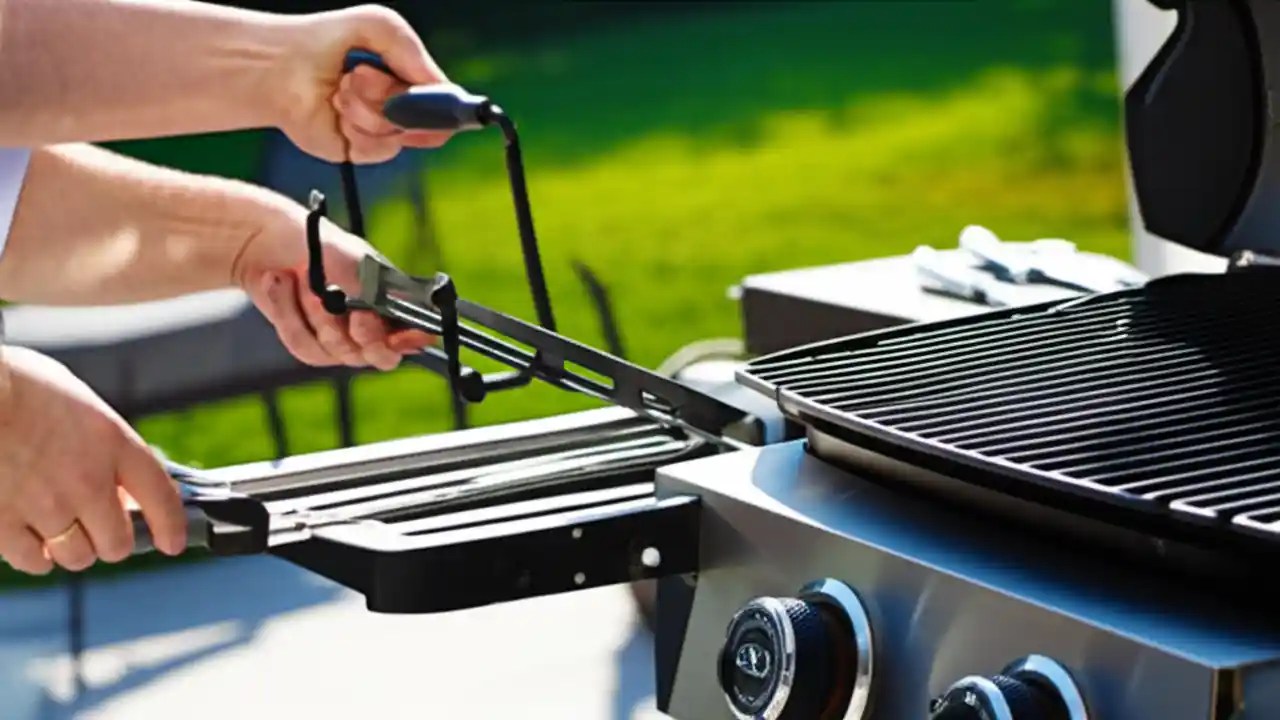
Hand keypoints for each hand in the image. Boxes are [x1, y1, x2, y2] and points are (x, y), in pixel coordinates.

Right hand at [0, 348, 187, 573]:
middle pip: (118, 542)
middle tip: (101, 530)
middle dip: (112, 540)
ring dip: (74, 549)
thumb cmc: (17, 384)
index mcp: (112, 442)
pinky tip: (32, 540)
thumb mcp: (78, 402)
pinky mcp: (3, 523)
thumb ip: (101, 442)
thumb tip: (116, 480)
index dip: (171, 525)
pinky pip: (34, 561)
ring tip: (61, 531)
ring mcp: (46, 505)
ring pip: (78, 556)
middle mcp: (87, 480)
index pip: (160, 495)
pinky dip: (36, 556)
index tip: (172, 542)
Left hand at [233, 205, 434, 370]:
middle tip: (355, 312)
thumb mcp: (356, 267)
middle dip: (364, 334)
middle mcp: (371, 325)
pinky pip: (304, 346)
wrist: (264, 240)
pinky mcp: (309, 342)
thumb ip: (383, 297)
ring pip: (337, 352)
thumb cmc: (318, 245)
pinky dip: (289, 314)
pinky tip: (280, 284)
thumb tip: (414, 322)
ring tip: (301, 280)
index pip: (414, 336)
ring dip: (315, 314)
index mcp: (392, 302)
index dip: (411, 341)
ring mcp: (339, 337)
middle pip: (380, 356)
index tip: (400, 334)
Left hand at [274, 5, 454, 163]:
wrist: (278, 67)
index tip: (437, 102)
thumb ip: (413, 51)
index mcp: (409, 79)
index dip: (446, 106)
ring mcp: (380, 131)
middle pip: (427, 122)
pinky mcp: (359, 150)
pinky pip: (378, 149)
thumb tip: (437, 86)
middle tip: (359, 77)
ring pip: (399, 136)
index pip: (446, 102)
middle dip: (393, 97)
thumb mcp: (378, 25)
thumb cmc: (323, 40)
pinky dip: (357, 128)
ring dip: (368, 110)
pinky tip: (337, 111)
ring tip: (340, 91)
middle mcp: (399, 108)